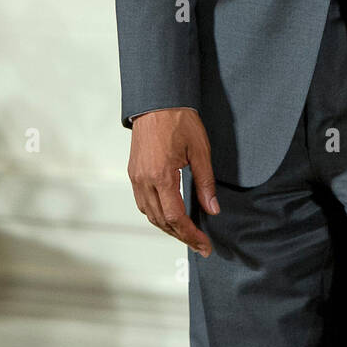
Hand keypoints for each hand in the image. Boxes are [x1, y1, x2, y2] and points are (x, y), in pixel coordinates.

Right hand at [128, 107, 217, 256]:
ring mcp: (136, 178)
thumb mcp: (200, 150)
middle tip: (200, 244)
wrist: (157, 101)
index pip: (175, 217)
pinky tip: (169, 215)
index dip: (191, 234)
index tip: (204, 244)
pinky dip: (156, 214)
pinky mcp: (134, 173)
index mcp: (162, 175)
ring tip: (187, 233)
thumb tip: (213, 209)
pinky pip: (143, 203)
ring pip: (150, 214)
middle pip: (161, 220)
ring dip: (168, 227)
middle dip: (181, 235)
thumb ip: (205, 182)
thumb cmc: (180, 120)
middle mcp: (144, 180)